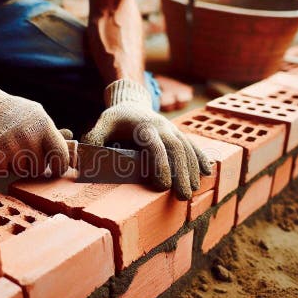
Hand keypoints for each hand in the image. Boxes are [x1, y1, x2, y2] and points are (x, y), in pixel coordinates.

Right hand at [0, 75, 68, 176]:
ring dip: (13, 165)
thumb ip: (51, 131)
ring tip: (5, 148)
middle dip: (31, 166)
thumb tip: (71, 137)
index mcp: (44, 125)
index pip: (61, 155)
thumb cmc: (9, 112)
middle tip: (21, 154)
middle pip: (39, 169)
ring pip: (20, 171)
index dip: (58, 167)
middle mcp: (30, 136)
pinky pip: (1, 171)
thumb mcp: (34, 116)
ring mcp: (12, 146)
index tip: (53, 170)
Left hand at [82, 79, 211, 199]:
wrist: (132, 101)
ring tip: (195, 190)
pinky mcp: (178, 133)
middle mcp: (162, 127)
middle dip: (182, 173)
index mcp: (144, 127)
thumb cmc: (116, 118)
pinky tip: (208, 171)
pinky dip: (200, 157)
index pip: (156, 146)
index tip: (163, 186)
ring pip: (187, 148)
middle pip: (176, 149)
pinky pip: (192, 144)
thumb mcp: (103, 122)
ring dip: (192, 169)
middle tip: (184, 196)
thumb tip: (89, 153)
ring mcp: (172, 129)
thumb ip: (95, 136)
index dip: (161, 165)